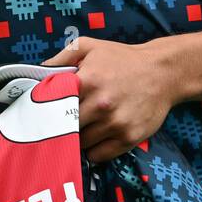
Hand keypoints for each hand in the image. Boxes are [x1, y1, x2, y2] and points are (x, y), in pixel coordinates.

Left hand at [42, 36, 177, 164]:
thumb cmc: (123, 59)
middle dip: (62, 127)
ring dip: (78, 139)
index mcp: (88, 80)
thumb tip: (38, 72)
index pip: (54, 105)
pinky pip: (98, 155)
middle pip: (65, 128)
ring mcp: (116, 123)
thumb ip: (61, 57)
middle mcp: (101, 104)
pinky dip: (94, 150)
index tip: (44, 114)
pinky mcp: (128, 138)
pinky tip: (97, 137)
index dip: (47, 110)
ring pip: (81, 144)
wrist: (163, 72)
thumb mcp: (90, 47)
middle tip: (63, 123)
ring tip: (84, 127)